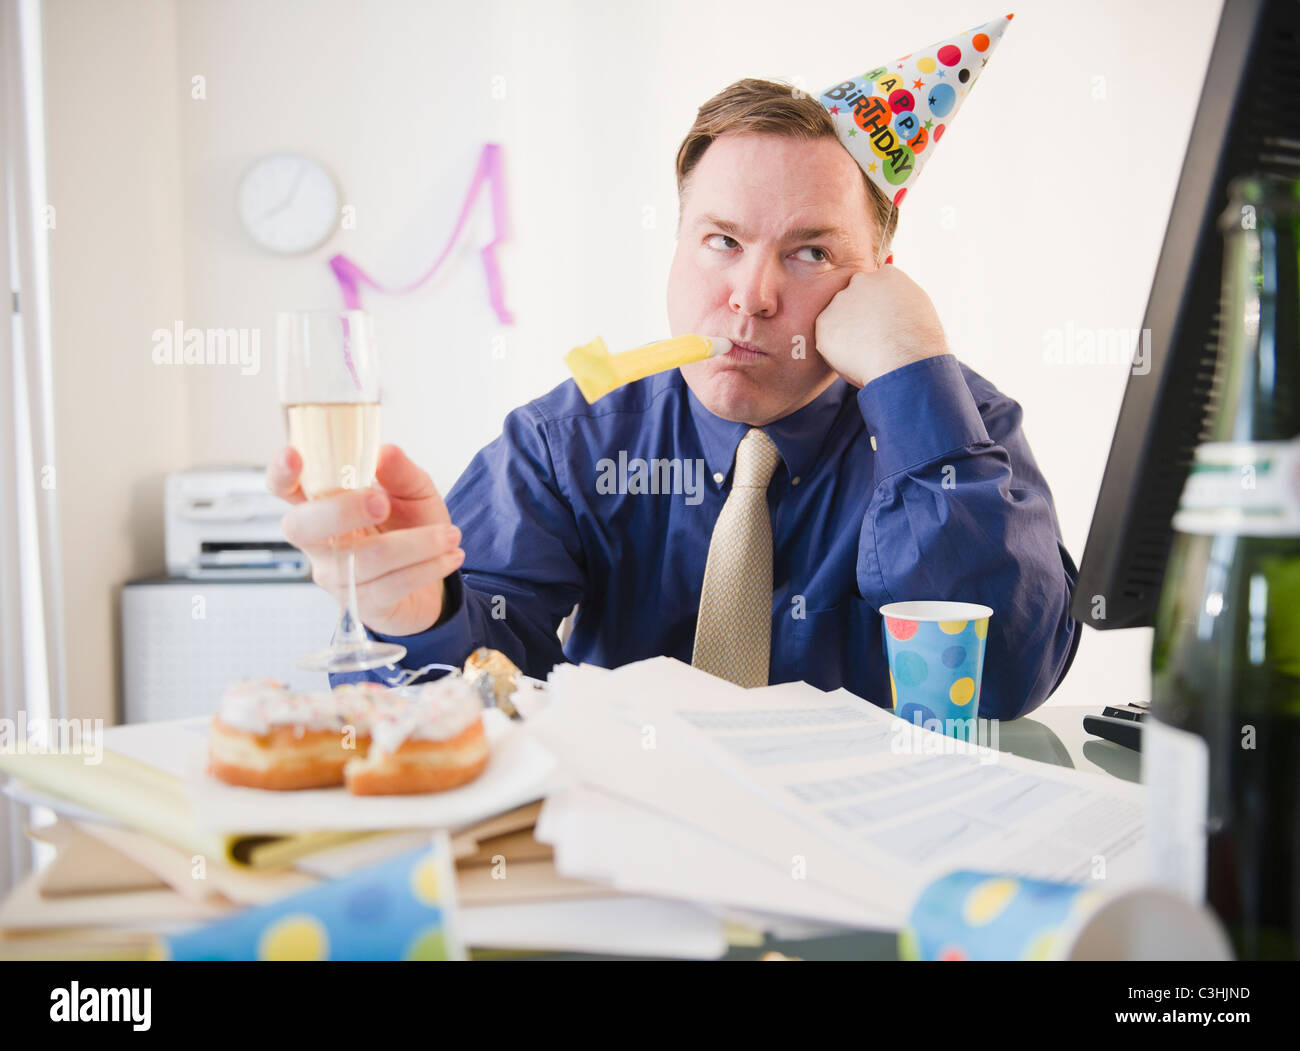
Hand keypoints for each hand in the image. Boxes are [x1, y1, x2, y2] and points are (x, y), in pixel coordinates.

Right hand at [268, 444, 464, 636]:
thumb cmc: (411, 528)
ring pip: (363, 559)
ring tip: (450, 534)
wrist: (435, 579)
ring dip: (416, 544)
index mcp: (323, 506)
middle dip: (341, 511)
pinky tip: (449, 556)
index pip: (285, 489)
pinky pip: (391, 585)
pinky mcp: (363, 605)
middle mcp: (320, 543)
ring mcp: (337, 577)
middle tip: (382, 503)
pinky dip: (427, 566)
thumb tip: (384, 452)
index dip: (281, 474)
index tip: (293, 455)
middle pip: (301, 528)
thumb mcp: (413, 492)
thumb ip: (399, 471)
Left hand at [814, 266, 949, 387]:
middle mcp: (860, 281)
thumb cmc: (920, 343)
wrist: (904, 362)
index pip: (876, 287)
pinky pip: (827, 337)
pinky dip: (836, 349)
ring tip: (867, 351)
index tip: (886, 326)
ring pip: (838, 317)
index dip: (880, 309)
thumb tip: (892, 297)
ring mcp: (840, 300)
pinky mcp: (824, 323)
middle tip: (874, 340)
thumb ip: (901, 298)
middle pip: (855, 298)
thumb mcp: (919, 309)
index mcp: (887, 275)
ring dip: (847, 332)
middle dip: (860, 316)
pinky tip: (855, 358)